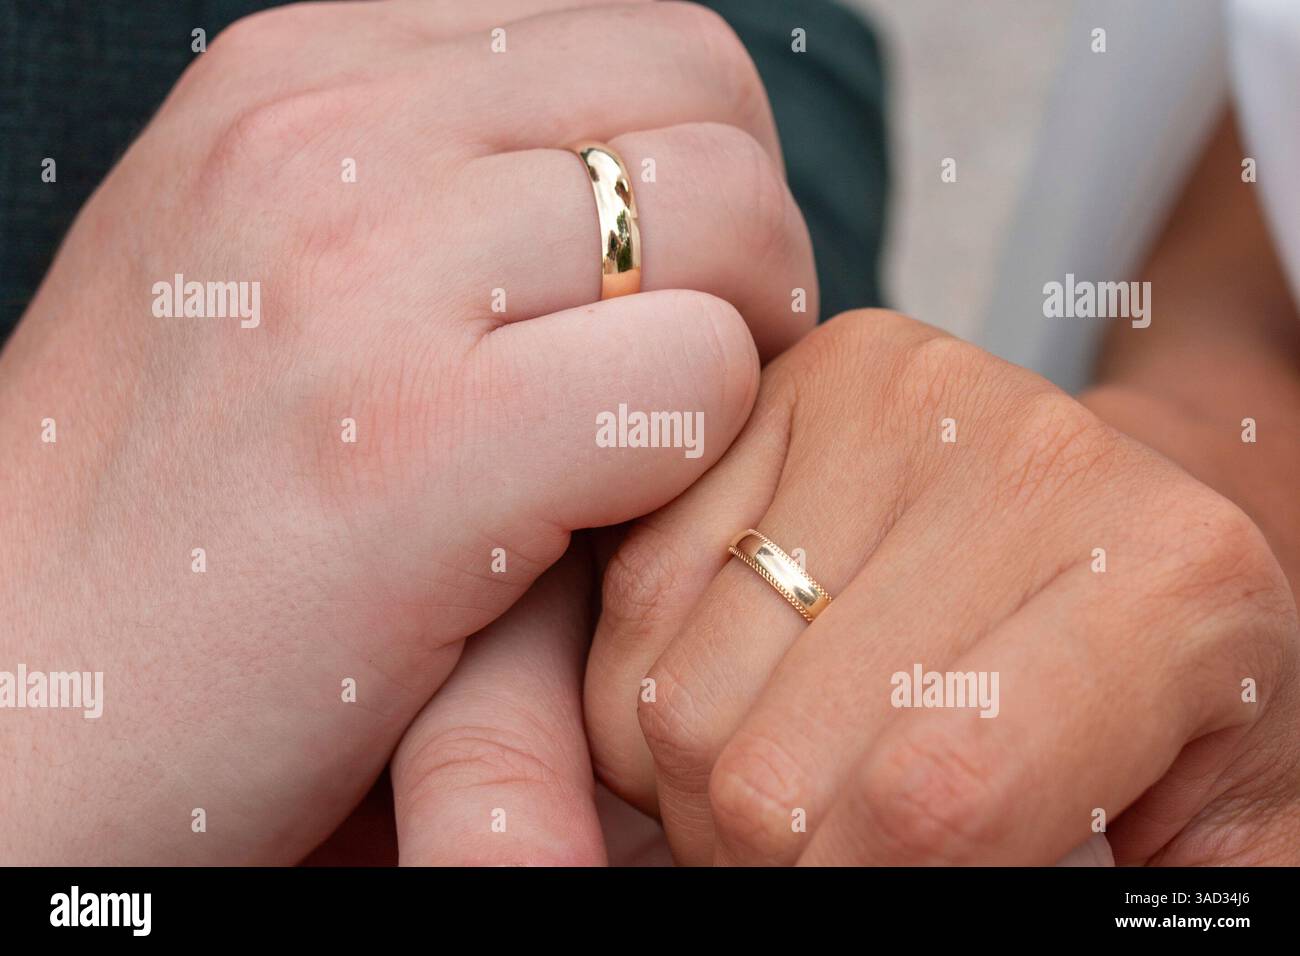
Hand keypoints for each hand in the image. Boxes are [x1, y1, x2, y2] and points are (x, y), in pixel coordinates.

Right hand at [0, 0, 816, 861]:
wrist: (14, 705)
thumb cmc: (172, 508)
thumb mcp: (270, 274)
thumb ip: (444, 198)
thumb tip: (658, 197)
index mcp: (298, 80)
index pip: (629, 40)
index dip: (694, 171)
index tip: (671, 291)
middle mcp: (322, 142)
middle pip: (698, 95)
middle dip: (749, 237)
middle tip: (709, 360)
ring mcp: (360, 284)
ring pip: (725, 221)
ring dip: (742, 341)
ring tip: (662, 444)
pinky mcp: (411, 449)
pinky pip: (690, 379)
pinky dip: (695, 457)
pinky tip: (607, 522)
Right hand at [584, 310, 1299, 864]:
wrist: (1130, 536)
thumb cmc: (1174, 709)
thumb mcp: (1213, 844)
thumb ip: (1128, 911)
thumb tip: (920, 932)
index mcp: (1175, 584)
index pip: (935, 804)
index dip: (857, 894)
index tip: (864, 902)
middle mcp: (1033, 456)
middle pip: (773, 768)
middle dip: (765, 863)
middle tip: (826, 856)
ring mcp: (894, 397)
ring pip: (675, 699)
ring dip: (695, 788)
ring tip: (790, 776)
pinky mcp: (789, 381)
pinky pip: (632, 600)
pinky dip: (646, 696)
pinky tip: (739, 694)